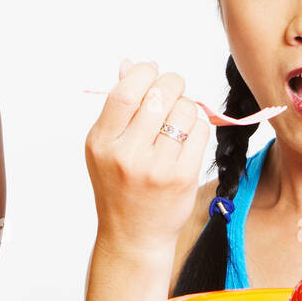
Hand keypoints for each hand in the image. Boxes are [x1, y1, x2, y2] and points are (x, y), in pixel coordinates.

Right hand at [85, 60, 209, 255]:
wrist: (133, 236)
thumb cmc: (120, 187)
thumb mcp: (106, 148)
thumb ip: (118, 108)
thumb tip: (129, 64)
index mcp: (102, 142)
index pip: (126, 91)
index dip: (144, 72)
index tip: (152, 71)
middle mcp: (127, 154)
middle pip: (161, 95)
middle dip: (172, 84)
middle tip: (172, 90)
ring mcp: (156, 167)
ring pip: (185, 110)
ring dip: (187, 107)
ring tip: (177, 121)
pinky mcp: (183, 177)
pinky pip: (200, 132)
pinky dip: (197, 128)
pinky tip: (186, 139)